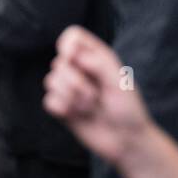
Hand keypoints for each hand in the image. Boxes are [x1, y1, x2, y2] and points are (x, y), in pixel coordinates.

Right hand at [43, 25, 154, 165]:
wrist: (126, 141)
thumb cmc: (128, 109)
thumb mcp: (120, 82)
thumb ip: (99, 63)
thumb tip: (73, 55)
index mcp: (96, 58)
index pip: (72, 36)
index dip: (68, 44)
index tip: (72, 56)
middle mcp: (79, 70)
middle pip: (58, 62)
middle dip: (75, 81)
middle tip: (96, 95)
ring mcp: (69, 89)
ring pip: (50, 82)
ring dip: (72, 97)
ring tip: (90, 107)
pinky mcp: (61, 108)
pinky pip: (48, 102)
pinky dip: (64, 109)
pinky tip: (78, 116)